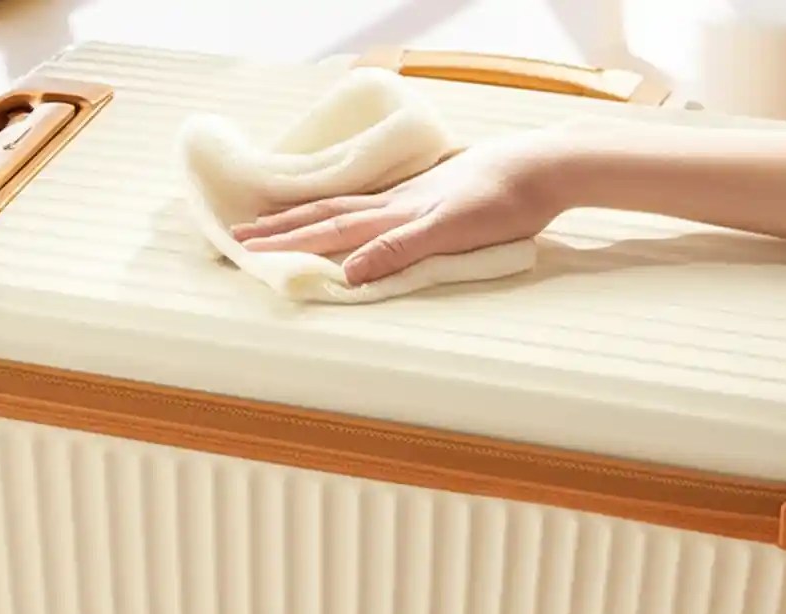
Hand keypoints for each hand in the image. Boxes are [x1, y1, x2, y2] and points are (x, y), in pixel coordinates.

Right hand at [231, 133, 567, 284]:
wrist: (543, 167)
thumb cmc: (504, 204)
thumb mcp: (451, 232)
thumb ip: (399, 251)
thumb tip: (346, 273)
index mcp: (394, 215)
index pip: (329, 230)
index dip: (287, 241)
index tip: (247, 248)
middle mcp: (395, 203)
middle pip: (327, 214)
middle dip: (283, 227)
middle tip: (242, 233)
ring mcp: (412, 196)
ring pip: (347, 205)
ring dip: (308, 214)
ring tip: (279, 217)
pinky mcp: (431, 193)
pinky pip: (371, 202)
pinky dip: (345, 207)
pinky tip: (348, 208)